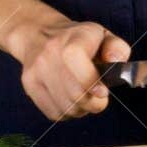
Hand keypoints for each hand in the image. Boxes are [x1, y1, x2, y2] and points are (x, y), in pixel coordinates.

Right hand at [8, 17, 130, 121]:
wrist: (39, 33)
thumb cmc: (79, 39)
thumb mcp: (102, 35)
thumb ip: (117, 48)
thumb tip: (116, 62)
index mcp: (73, 38)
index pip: (78, 64)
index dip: (92, 82)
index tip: (103, 91)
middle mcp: (50, 53)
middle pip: (75, 94)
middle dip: (94, 103)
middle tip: (99, 97)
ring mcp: (37, 70)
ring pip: (66, 108)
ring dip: (81, 109)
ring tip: (84, 96)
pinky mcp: (29, 85)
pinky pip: (54, 113)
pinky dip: (67, 113)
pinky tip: (70, 99)